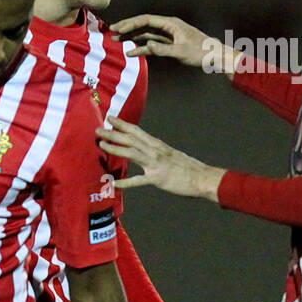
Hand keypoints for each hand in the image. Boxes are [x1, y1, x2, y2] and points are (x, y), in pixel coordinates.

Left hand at [97, 117, 225, 200]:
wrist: (203, 178)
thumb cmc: (187, 168)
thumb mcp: (170, 154)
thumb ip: (157, 152)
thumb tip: (145, 150)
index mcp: (157, 145)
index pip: (136, 131)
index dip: (122, 124)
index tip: (110, 118)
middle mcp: (155, 151)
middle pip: (130, 139)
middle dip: (113, 133)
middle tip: (98, 129)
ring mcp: (156, 164)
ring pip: (132, 152)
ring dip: (115, 148)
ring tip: (101, 144)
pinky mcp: (158, 178)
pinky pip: (139, 180)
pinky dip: (126, 182)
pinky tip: (114, 183)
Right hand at [108, 13, 223, 72]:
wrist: (215, 57)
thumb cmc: (201, 53)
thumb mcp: (181, 52)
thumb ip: (162, 49)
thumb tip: (145, 45)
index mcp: (171, 24)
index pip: (146, 20)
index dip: (131, 23)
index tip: (118, 29)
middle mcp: (168, 26)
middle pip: (143, 24)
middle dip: (127, 28)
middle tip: (112, 31)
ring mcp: (168, 35)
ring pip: (145, 34)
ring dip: (131, 37)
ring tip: (117, 41)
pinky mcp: (169, 43)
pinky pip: (151, 43)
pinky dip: (141, 47)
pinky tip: (130, 52)